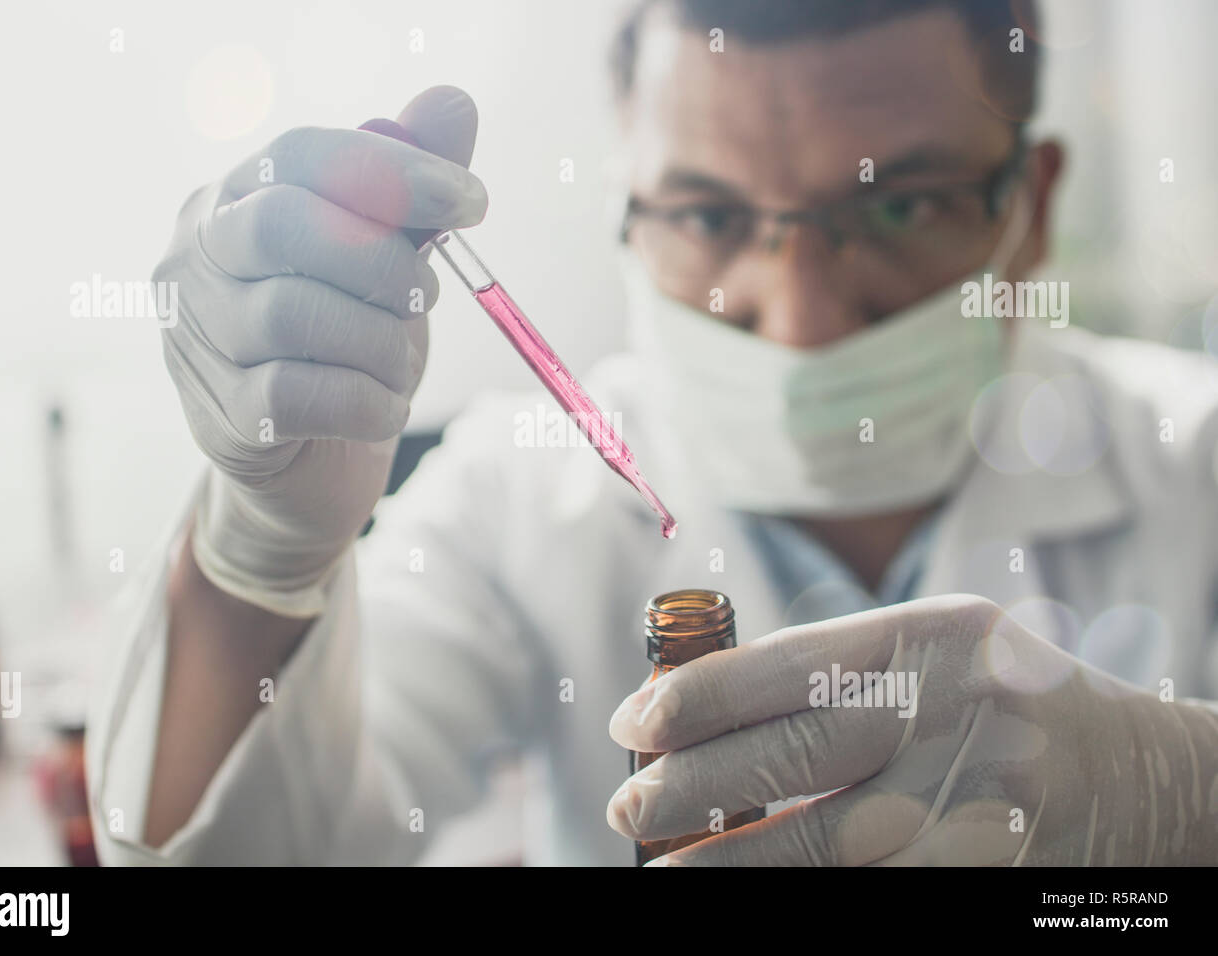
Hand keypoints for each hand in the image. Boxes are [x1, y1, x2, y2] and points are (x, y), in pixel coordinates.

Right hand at [154, 86, 486, 616]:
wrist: (308, 467)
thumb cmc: (346, 345)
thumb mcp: (386, 262)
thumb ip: (412, 188)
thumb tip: (453, 103)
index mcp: (234, 200)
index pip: (300, 156)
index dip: (393, 172)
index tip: (473, 202)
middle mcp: (197, 258)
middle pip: (285, 224)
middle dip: (382, 260)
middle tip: (427, 295)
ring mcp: (197, 338)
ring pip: (299, 314)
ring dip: (384, 343)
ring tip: (403, 362)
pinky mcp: (221, 415)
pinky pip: (306, 394)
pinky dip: (369, 400)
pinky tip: (384, 405)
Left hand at [607, 593, 1217, 864]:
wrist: (1143, 774)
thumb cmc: (1004, 701)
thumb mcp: (932, 654)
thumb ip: (834, 672)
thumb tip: (697, 709)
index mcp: (925, 635)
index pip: (783, 666)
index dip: (694, 701)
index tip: (632, 727)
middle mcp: (954, 707)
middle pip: (792, 754)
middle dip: (691, 787)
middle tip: (628, 808)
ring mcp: (980, 793)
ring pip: (825, 841)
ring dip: (732, 861)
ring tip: (667, 868)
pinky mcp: (994, 866)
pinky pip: (874, 888)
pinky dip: (806, 894)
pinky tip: (754, 891)